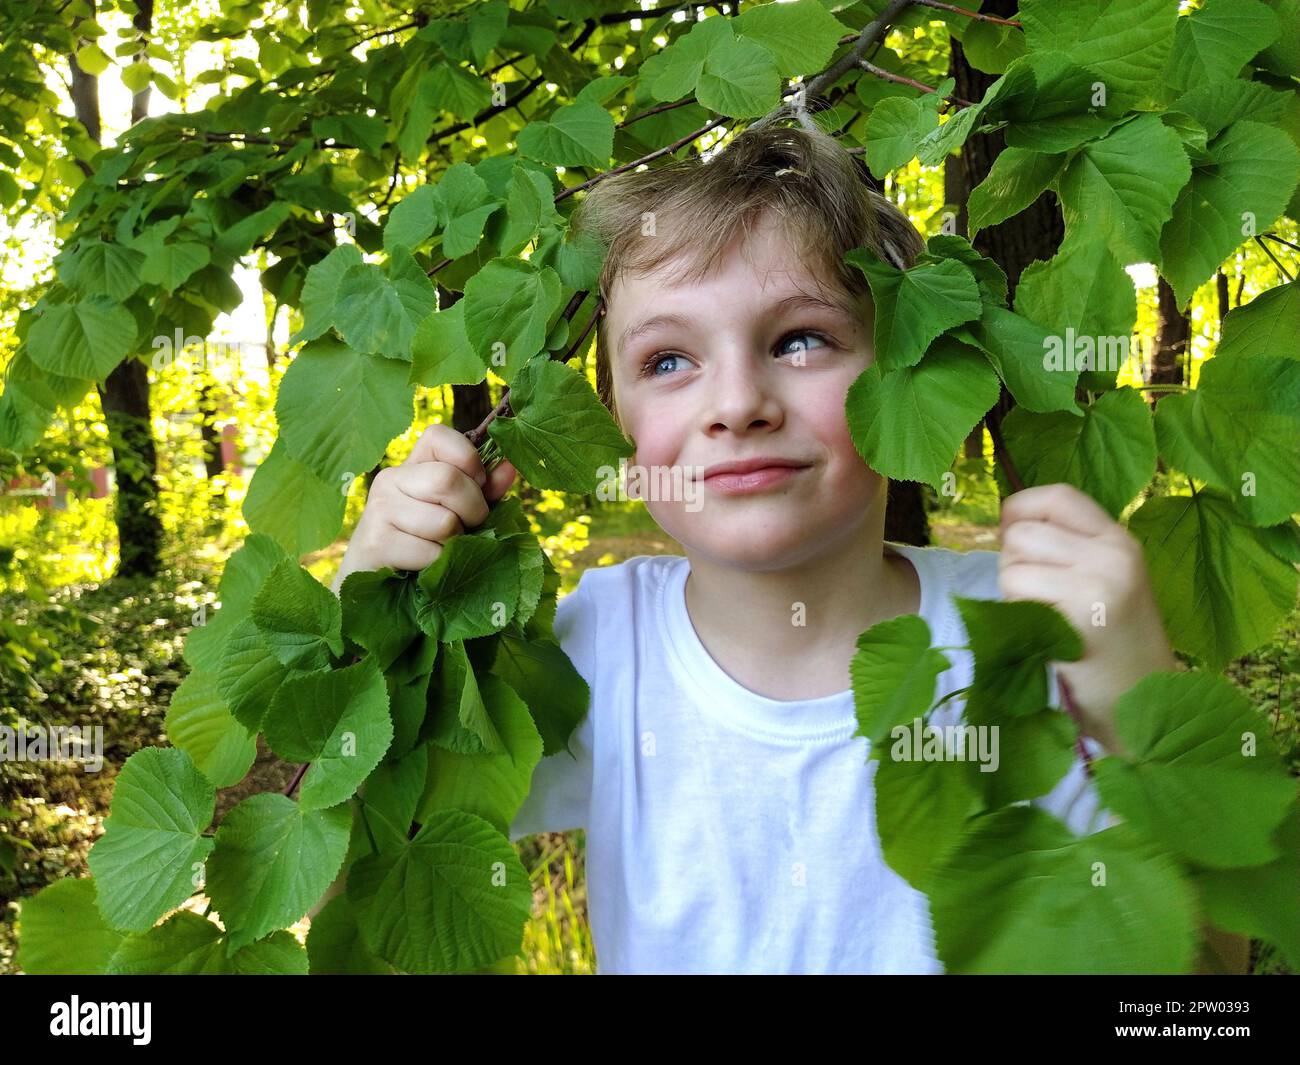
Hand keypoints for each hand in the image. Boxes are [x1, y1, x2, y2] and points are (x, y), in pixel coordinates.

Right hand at [331, 424, 516, 592]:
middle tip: (468, 527)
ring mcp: (379, 509)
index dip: (468, 458)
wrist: (375, 580)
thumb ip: (484, 489)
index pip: (439, 435)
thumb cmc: (425, 540)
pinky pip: (431, 552)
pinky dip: (439, 564)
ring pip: (444, 522)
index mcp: (412, 465)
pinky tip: (424, 565)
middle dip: (472, 510)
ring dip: (455, 543)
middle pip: (447, 480)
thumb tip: (511, 466)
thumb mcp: (458, 509)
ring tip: (441, 547)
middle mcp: (390, 479)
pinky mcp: (376, 542)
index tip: (477, 484)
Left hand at [997, 483, 1179, 755]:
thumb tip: (1008, 525)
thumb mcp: (1106, 584)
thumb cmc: (1113, 649)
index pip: (1058, 495)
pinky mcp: (1081, 609)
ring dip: (1012, 587)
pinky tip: (1044, 634)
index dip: (1021, 508)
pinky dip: (1016, 611)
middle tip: (1033, 595)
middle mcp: (1114, 552)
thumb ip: (1068, 551)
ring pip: (1013, 558)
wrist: (1146, 705)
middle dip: (1011, 560)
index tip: (1009, 534)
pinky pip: (1016, 588)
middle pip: (1024, 528)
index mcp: (1120, 540)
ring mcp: (1101, 578)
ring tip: (1042, 616)